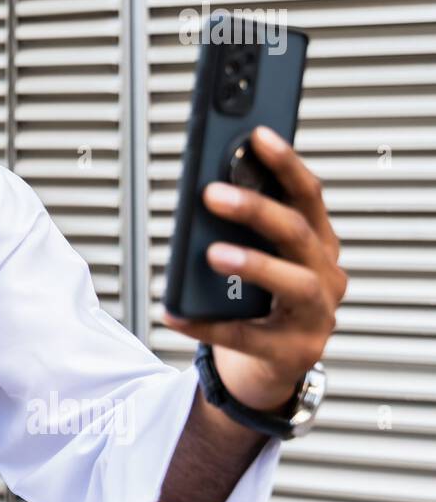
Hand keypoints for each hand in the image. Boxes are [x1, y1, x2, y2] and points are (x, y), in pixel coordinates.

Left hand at [162, 125, 347, 412]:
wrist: (265, 367)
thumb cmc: (259, 300)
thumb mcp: (257, 256)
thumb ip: (242, 226)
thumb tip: (207, 184)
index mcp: (318, 243)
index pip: (308, 196)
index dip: (285, 164)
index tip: (258, 134)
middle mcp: (326, 276)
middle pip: (298, 233)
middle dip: (256, 209)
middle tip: (213, 194)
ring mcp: (316, 317)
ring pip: (291, 282)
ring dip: (252, 262)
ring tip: (212, 253)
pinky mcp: (292, 353)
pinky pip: (244, 336)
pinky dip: (206, 324)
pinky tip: (175, 312)